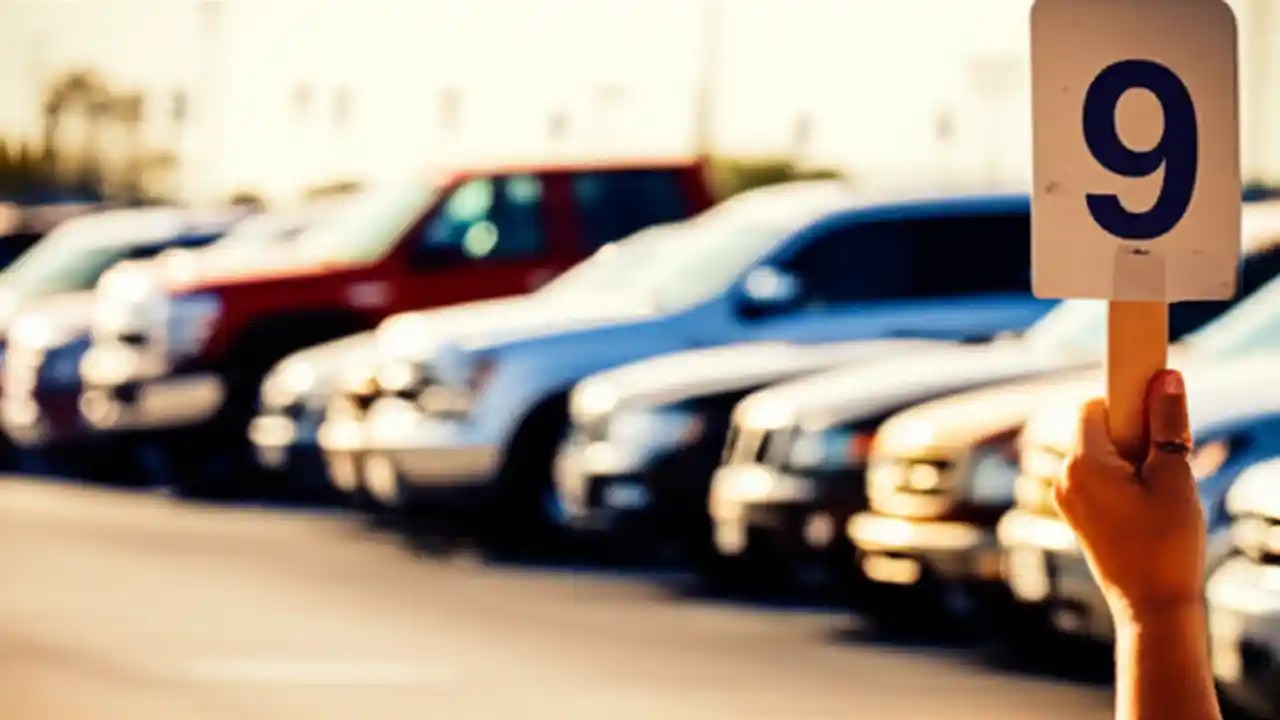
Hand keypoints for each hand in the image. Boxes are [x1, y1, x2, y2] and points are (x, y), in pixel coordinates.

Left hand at [1053, 370, 1204, 622]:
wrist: (1152, 606)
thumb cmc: (1166, 543)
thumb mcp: (1174, 476)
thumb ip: (1167, 423)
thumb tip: (1167, 377)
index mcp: (1081, 462)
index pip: (1094, 405)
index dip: (1126, 400)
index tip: (1154, 404)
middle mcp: (1064, 477)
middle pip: (1096, 429)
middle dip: (1133, 432)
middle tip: (1167, 457)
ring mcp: (1067, 499)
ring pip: (1099, 456)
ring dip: (1130, 457)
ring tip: (1160, 487)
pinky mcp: (1077, 516)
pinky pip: (1097, 479)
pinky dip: (1121, 478)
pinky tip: (1148, 503)